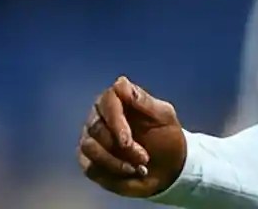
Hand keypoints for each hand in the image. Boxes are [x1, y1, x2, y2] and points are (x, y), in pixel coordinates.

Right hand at [78, 76, 187, 197]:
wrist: (168, 168)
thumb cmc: (166, 137)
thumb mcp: (163, 117)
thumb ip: (143, 100)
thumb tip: (120, 83)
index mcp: (119, 100)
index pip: (107, 99)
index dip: (115, 120)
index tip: (127, 140)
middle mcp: (100, 116)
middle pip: (96, 127)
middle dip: (121, 147)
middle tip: (144, 158)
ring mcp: (91, 138)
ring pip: (89, 147)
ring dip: (115, 162)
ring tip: (139, 167)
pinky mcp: (88, 160)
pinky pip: (90, 167)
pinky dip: (111, 173)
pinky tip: (130, 173)